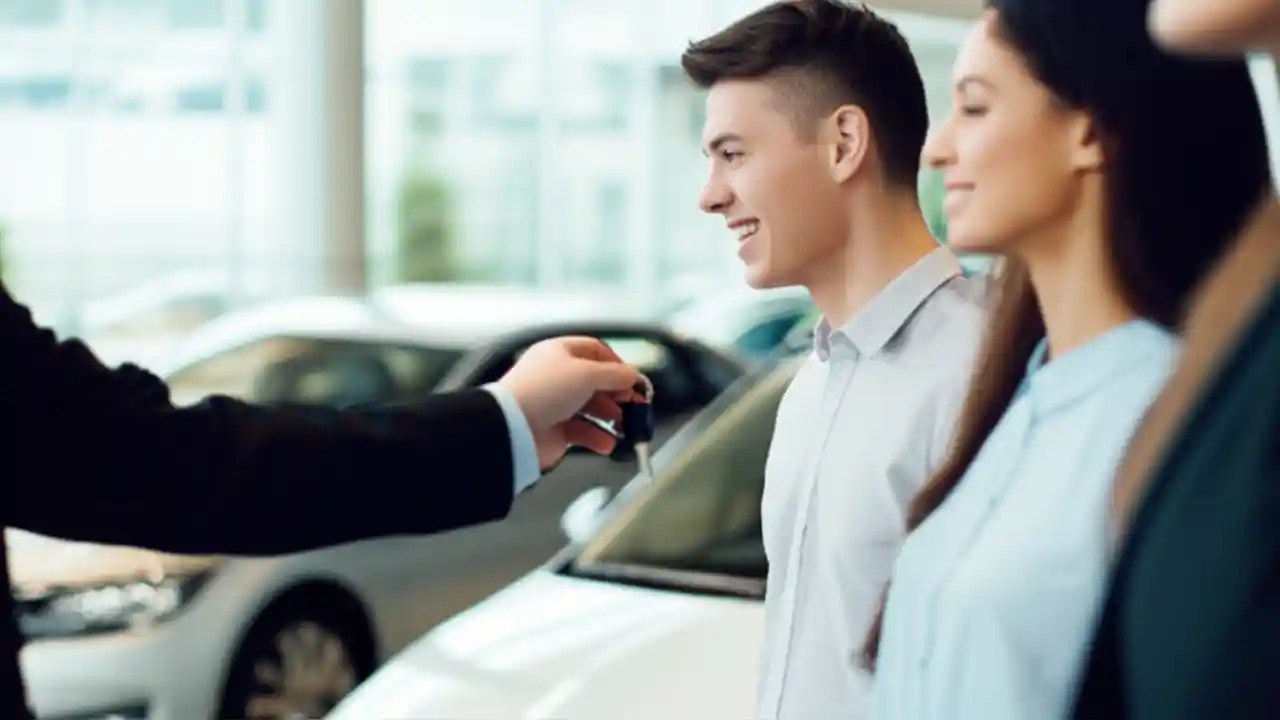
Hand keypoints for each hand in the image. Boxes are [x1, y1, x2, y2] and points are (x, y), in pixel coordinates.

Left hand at [497, 336, 646, 468]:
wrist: (513, 426)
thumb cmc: (544, 390)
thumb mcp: (588, 374)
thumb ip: (616, 374)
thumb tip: (634, 376)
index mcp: (559, 353)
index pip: (595, 351)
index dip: (616, 363)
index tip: (633, 379)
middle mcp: (556, 376)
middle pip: (596, 382)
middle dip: (617, 394)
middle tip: (635, 405)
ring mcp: (555, 404)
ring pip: (592, 409)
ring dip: (611, 418)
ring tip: (625, 426)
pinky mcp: (554, 429)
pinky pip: (583, 432)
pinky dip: (598, 438)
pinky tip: (607, 443)